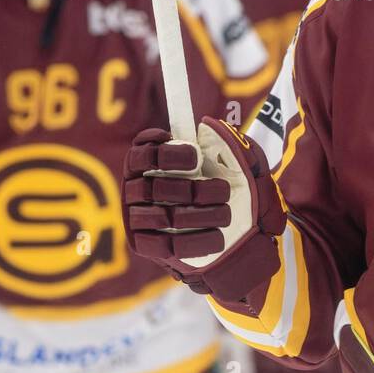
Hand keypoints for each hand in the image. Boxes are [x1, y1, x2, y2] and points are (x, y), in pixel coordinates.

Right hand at [122, 117, 286, 301]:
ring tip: (225, 214)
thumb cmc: (229, 186)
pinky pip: (162, 245)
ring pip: (160, 216)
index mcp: (149, 163)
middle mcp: (136, 189)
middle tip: (222, 191)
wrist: (238, 230)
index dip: (164, 153)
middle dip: (191, 190)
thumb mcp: (235, 161)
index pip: (141, 153)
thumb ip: (224, 142)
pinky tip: (218, 236)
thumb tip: (209, 127)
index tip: (195, 156)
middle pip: (151, 187)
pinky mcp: (145, 245)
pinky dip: (195, 241)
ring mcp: (137, 218)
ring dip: (198, 216)